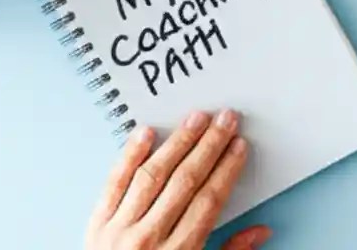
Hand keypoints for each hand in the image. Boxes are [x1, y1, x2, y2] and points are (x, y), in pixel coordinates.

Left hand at [85, 109, 271, 249]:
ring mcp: (119, 230)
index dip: (226, 170)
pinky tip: (145, 133)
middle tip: (225, 120)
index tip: (238, 147)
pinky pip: (114, 183)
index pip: (209, 201)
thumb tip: (259, 232)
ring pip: (152, 175)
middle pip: (185, 181)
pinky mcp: (96, 224)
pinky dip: (129, 155)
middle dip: (209, 146)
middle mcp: (149, 239)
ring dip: (177, 143)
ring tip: (194, 119)